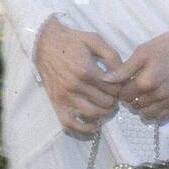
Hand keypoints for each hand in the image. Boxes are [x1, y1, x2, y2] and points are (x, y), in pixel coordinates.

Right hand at [34, 16, 124, 135]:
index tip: (121, 85)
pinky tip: (94, 125)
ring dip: (104, 112)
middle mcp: (75, 85)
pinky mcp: (56, 102)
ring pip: (92, 113)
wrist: (45, 43)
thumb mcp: (94, 40)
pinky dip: (83, 128)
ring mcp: (65, 96)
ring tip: (108, 105)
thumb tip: (122, 73)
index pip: (112, 88)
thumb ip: (111, 55)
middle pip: (105, 102)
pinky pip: (69, 123)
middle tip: (116, 95)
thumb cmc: (71, 40)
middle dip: (114, 99)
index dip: (121, 87)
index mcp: (86, 70)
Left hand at [109, 32, 168, 122]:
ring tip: (142, 95)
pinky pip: (162, 116)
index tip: (124, 83)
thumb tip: (106, 80)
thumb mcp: (142, 52)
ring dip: (141, 107)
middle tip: (132, 89)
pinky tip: (153, 102)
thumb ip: (124, 69)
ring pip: (147, 114)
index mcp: (146, 82)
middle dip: (130, 99)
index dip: (121, 90)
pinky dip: (154, 112)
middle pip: (134, 106)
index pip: (124, 95)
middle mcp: (158, 95)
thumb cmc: (164, 47)